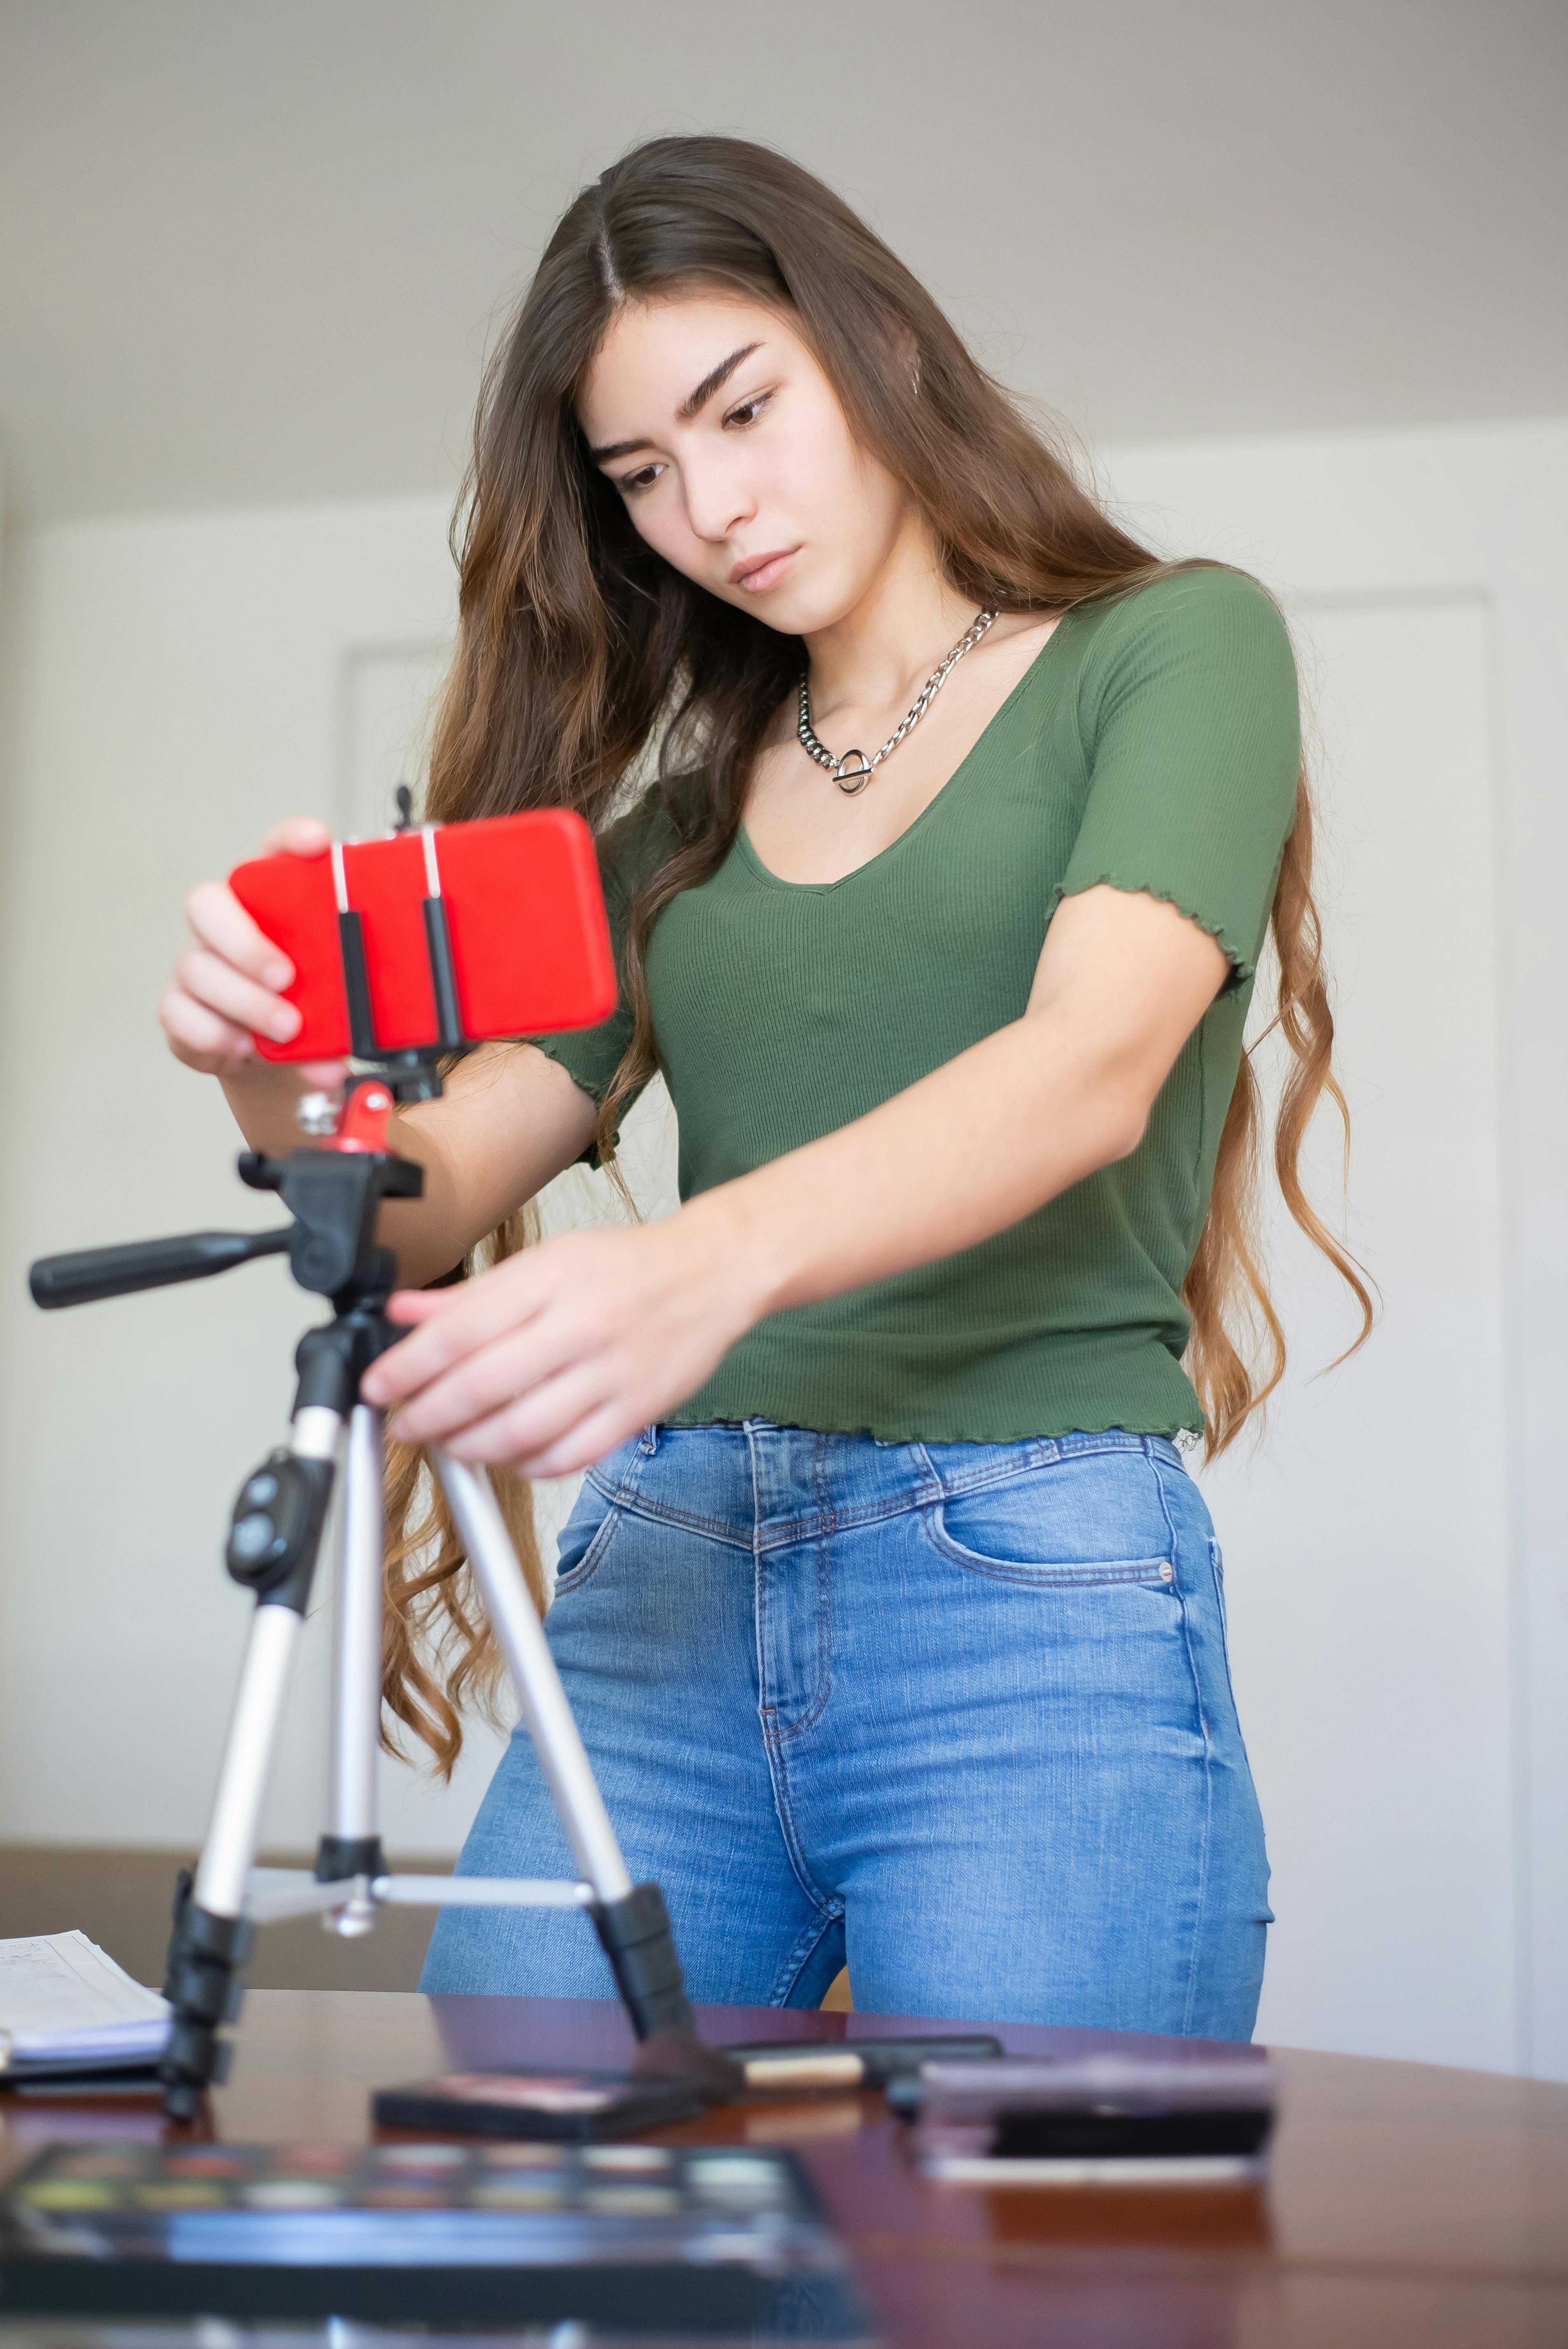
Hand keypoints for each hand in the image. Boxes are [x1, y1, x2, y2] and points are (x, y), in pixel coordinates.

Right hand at [159, 815, 346, 1086]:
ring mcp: (196, 963)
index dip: (291, 840)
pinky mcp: (179, 1007)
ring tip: (286, 1029)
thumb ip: (345, 1001)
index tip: (318, 842)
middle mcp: (226, 923)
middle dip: (246, 942)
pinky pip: (178, 1013)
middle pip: (208, 903)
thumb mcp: (333, 998)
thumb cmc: (305, 1010)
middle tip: (286, 977)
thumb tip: (356, 1035)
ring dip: (245, 1002)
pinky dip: (215, 1034)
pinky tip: (245, 1047)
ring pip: (196, 967)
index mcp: (270, 903)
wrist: (273, 1061)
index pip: (274, 852)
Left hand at [360, 1210, 765, 1477]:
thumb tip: (403, 1313)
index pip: (457, 1332)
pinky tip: (507, 1455)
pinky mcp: (637, 1410)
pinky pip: (569, 1455)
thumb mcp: (546, 1260)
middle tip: (406, 1423)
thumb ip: (473, 1296)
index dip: (405, 1367)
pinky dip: (527, 1465)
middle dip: (427, 1416)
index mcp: (549, 1280)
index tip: (378, 1386)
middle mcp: (580, 1325)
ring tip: (449, 1442)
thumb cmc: (625, 1265)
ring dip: (469, 1447)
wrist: (712, 1273)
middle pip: (481, 1387)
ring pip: (521, 1431)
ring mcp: (612, 1372)